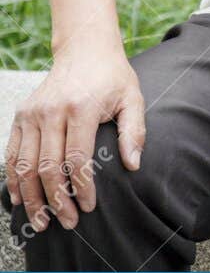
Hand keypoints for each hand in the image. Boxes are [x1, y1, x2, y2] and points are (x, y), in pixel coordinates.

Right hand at [5, 41, 143, 231]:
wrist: (85, 49)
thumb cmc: (112, 77)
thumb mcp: (132, 98)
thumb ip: (134, 131)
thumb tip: (133, 165)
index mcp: (80, 108)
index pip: (77, 158)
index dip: (81, 187)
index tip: (88, 207)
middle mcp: (51, 112)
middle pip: (47, 167)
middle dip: (56, 200)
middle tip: (67, 222)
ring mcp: (31, 114)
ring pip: (25, 166)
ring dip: (30, 197)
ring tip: (41, 221)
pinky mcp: (20, 116)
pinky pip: (12, 154)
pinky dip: (13, 180)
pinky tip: (18, 200)